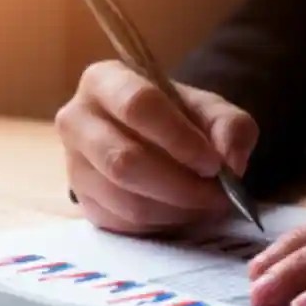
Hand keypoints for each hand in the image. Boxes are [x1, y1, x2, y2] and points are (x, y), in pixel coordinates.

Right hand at [55, 61, 258, 233]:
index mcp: (105, 80)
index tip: (212, 163)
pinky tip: (183, 211)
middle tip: (217, 195)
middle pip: (125, 161)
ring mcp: (74, 166)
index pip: (138, 106)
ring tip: (206, 205)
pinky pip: (125, 224)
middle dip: (180, 185)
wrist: (149, 141)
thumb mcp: (211, 110)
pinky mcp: (84, 204)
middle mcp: (76, 121)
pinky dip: (163, 224)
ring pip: (126, 200)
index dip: (179, 138)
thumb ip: (231, 127)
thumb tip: (229, 163)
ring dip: (176, 210)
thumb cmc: (178, 118)